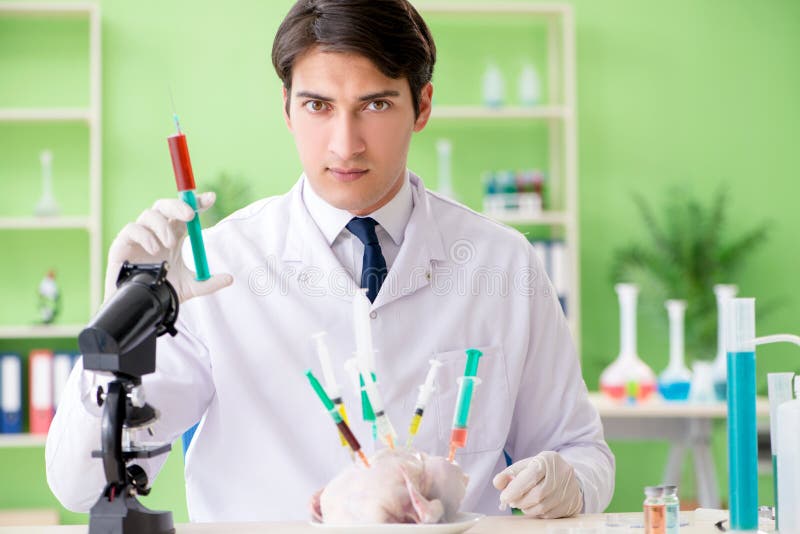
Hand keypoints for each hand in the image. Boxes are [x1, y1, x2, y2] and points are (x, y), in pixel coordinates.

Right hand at [104, 192, 232, 302]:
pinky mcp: (122, 243)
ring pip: (149, 214)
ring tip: (170, 243)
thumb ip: (209, 283)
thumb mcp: (191, 287)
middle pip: (166, 206)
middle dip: (178, 205)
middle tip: (190, 215)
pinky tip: (154, 249)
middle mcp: (157, 231)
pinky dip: (145, 236)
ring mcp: (139, 235)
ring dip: (162, 226)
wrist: (141, 305)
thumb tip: (230, 279)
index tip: (211, 199)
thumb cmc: (163, 290)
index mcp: (174, 235)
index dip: (197, 202)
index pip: (185, 212)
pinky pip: (132, 229)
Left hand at [493, 451, 582, 517]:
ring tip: (522, 505)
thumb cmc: (541, 470)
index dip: (516, 488)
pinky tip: (534, 507)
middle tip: (512, 502)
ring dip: (528, 509)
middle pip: (538, 494)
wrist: (566, 474)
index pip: (531, 475)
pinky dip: (539, 513)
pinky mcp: (574, 502)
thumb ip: (510, 473)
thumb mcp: (525, 466)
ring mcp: (570, 488)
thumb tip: (497, 483)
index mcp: (548, 460)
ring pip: (544, 506)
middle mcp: (562, 473)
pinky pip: (551, 514)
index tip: (504, 497)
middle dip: (520, 501)